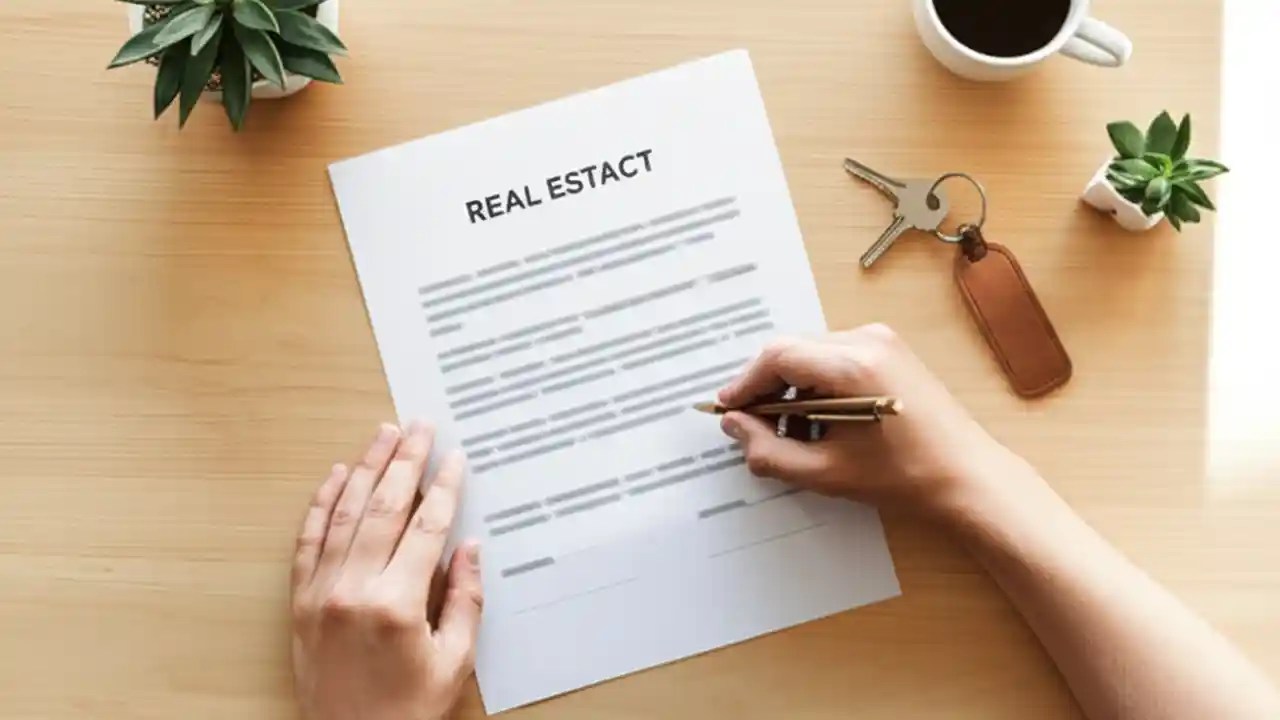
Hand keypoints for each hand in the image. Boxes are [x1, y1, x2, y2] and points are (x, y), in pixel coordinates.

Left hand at [291, 422, 482, 719]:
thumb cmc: (406, 712)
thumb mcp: (453, 661)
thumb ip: (464, 600)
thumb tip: (468, 548)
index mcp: (396, 603)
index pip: (426, 527)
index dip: (444, 488)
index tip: (454, 459)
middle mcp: (353, 590)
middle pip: (384, 507)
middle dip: (405, 461)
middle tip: (420, 427)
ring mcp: (321, 593)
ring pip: (344, 514)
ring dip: (365, 469)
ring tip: (382, 435)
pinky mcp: (301, 602)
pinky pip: (308, 541)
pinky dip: (321, 504)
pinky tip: (335, 477)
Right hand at [717, 324, 1031, 521]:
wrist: (968, 477)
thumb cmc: (906, 478)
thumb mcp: (826, 472)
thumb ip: (769, 450)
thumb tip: (734, 425)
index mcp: (854, 365)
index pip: (778, 356)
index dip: (744, 383)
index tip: (726, 410)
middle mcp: (868, 340)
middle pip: (792, 350)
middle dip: (765, 387)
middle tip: (751, 426)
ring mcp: (882, 341)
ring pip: (811, 353)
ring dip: (790, 388)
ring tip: (788, 432)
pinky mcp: (890, 351)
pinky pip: (834, 357)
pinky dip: (815, 385)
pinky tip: (817, 422)